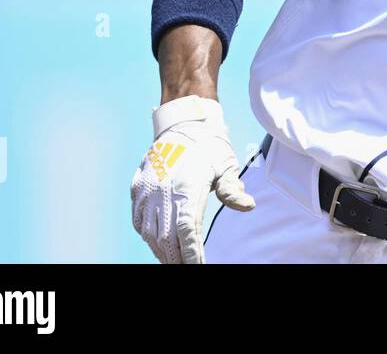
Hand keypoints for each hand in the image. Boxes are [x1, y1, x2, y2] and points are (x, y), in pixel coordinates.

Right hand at [130, 95, 255, 263]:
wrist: (184, 121)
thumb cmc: (209, 145)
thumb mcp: (225, 164)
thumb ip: (232, 189)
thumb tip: (249, 206)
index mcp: (186, 187)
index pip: (188, 231)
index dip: (191, 253)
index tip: (198, 265)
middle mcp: (162, 190)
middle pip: (165, 237)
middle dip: (175, 258)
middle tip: (186, 266)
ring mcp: (147, 189)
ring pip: (148, 231)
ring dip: (160, 249)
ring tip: (172, 260)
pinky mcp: (137, 186)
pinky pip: (137, 218)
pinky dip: (146, 234)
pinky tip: (157, 242)